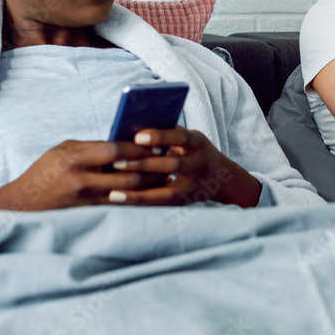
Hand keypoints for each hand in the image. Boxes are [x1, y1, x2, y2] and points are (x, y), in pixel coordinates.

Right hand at [0, 140, 165, 211]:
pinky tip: (151, 193)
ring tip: (165, 177)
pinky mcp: (90, 215)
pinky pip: (121, 207)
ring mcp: (86, 201)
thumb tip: (126, 142)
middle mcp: (82, 181)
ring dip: (150, 186)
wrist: (23, 205)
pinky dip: (139, 199)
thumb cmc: (45, 171)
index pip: (116, 151)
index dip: (140, 149)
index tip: (158, 144)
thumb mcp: (64, 151)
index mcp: (75, 159)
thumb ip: (93, 147)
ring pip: (128, 195)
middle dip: (152, 169)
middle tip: (169, 161)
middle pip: (128, 176)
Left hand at [107, 127, 262, 208]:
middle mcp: (199, 165)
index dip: (160, 137)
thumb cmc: (192, 150)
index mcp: (199, 143)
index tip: (137, 137)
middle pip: (173, 166)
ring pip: (168, 193)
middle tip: (117, 164)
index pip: (180, 138)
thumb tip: (132, 129)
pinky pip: (161, 206)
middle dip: (144, 165)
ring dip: (140, 193)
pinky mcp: (185, 202)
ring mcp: (194, 186)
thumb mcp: (186, 137)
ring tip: (114, 192)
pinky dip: (142, 204)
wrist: (220, 176)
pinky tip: (123, 203)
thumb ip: (166, 133)